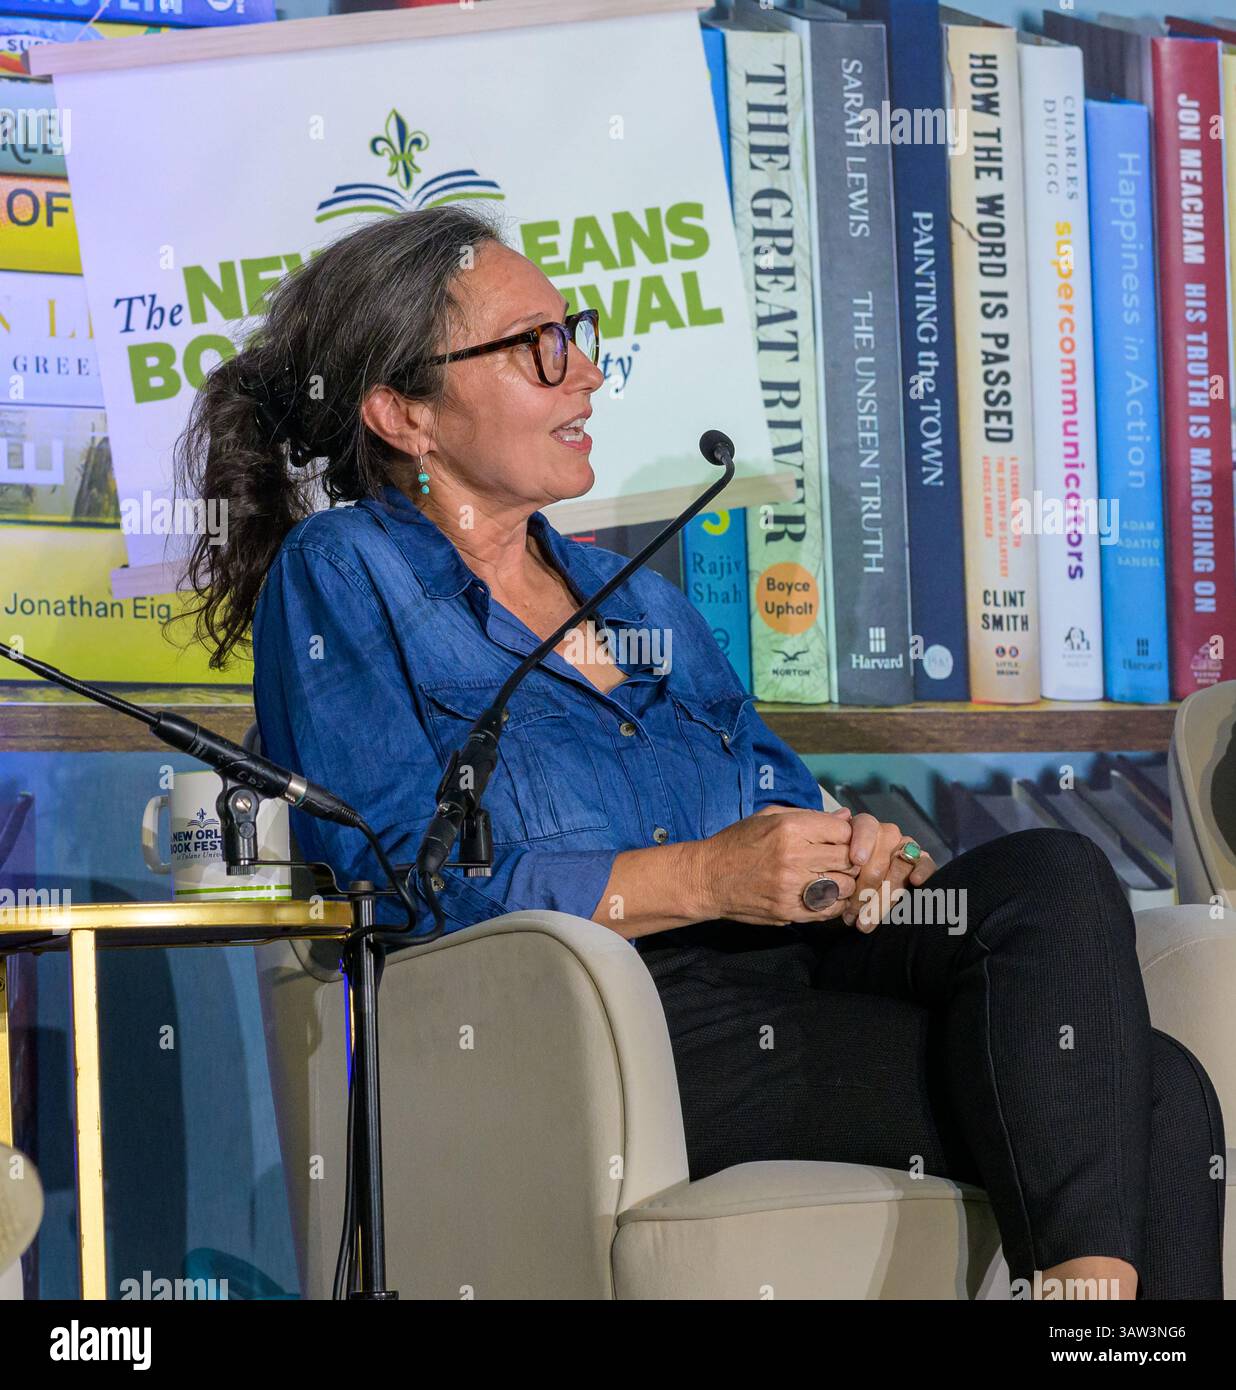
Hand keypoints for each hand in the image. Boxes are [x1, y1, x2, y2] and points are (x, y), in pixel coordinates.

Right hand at [685, 803, 859, 925]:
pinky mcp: (789, 911)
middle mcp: (794, 857)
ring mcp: (792, 887)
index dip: (847, 834)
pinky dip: (833, 903)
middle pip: (848, 858)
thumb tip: (845, 817)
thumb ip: (809, 816)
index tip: (839, 839)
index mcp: (790, 828)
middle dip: (849, 858)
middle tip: (839, 860)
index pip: (843, 831)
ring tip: (832, 877)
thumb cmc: (737, 843)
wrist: (707, 878)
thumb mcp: (769, 817)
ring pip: (844, 886)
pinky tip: (823, 895)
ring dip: (844, 882)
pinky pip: (828, 909)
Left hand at [842, 813, 937, 930]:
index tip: (856, 861)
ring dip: (882, 900)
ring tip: (866, 921)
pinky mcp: (922, 860)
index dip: (861, 843)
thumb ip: (834, 860)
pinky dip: (922, 872)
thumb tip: (832, 858)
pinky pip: (925, 864)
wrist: (866, 883)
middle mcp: (886, 833)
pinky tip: (915, 882)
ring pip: (898, 870)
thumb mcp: (835, 865)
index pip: (865, 827)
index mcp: (863, 827)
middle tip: (851, 914)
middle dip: (863, 893)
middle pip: (879, 862)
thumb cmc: (843, 873)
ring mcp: (906, 846)